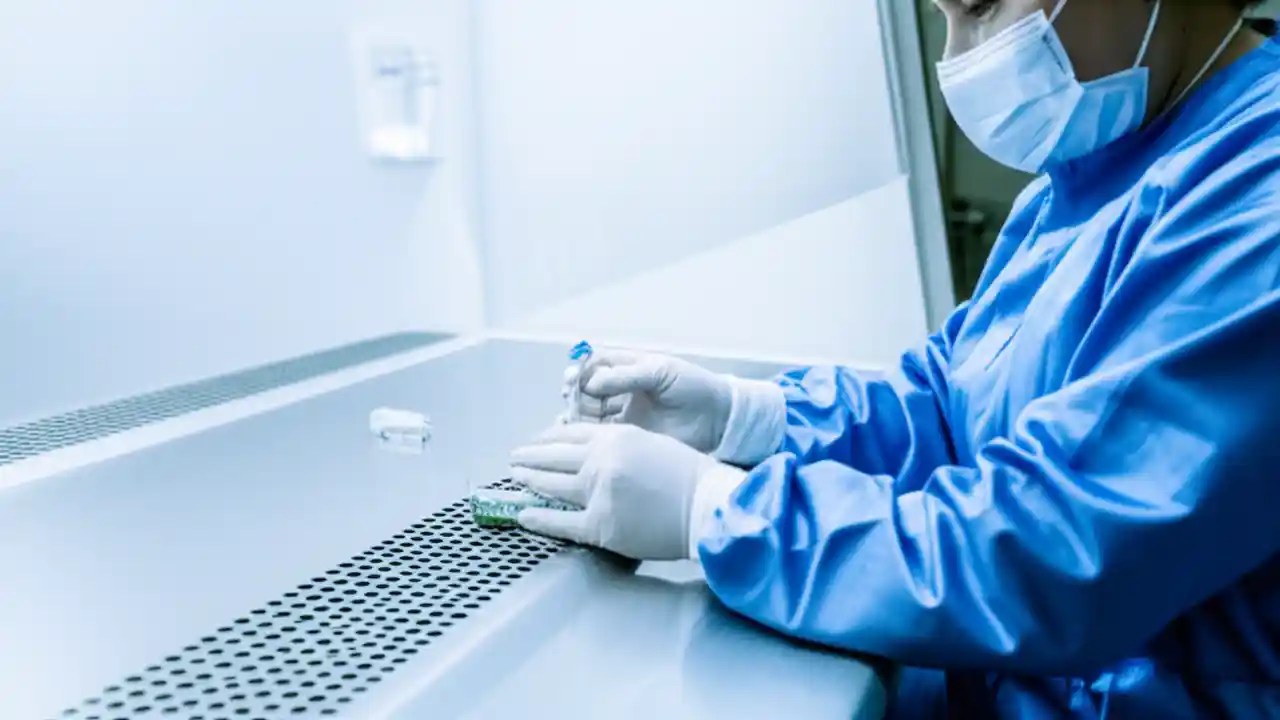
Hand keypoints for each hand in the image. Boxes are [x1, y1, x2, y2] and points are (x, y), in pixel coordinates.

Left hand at [509, 423, 720, 559]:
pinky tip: (524, 514)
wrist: (707, 506)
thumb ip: (617, 444)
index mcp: (615, 436)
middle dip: (531, 457)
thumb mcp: (651, 443)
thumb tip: (588, 453)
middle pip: (554, 456)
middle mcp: (601, 461)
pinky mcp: (600, 525)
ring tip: (517, 478)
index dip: (548, 438)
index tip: (537, 441)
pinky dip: (539, 518)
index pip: (570, 433)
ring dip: (529, 481)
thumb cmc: (688, 475)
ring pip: (552, 485)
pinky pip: (561, 522)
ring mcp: (598, 493)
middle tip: (516, 458)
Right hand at [565, 349, 732, 453]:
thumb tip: (591, 383)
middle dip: (576, 394)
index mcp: (630, 369)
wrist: (719, 419)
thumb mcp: (660, 372)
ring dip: (575, 415)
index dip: (581, 371)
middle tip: (572, 400)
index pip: (596, 366)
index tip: (572, 378)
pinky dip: (587, 435)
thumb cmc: (694, 387)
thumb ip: (626, 376)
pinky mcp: (629, 437)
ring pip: (590, 414)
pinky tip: (576, 436)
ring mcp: (625, 415)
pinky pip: (602, 436)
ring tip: (567, 419)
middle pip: (588, 391)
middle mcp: (623, 391)